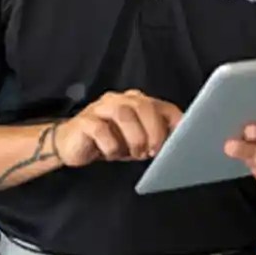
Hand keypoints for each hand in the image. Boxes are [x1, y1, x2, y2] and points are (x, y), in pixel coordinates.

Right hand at [56, 89, 183, 167]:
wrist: (71, 145)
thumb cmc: (109, 142)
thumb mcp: (137, 142)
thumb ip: (155, 138)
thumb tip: (179, 148)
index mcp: (136, 103)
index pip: (162, 106)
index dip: (175, 122)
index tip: (184, 140)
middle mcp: (119, 101)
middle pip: (143, 105)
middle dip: (154, 130)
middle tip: (154, 151)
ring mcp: (100, 108)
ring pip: (122, 113)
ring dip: (134, 137)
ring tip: (135, 154)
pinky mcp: (84, 121)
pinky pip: (100, 129)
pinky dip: (110, 146)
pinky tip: (111, 154)